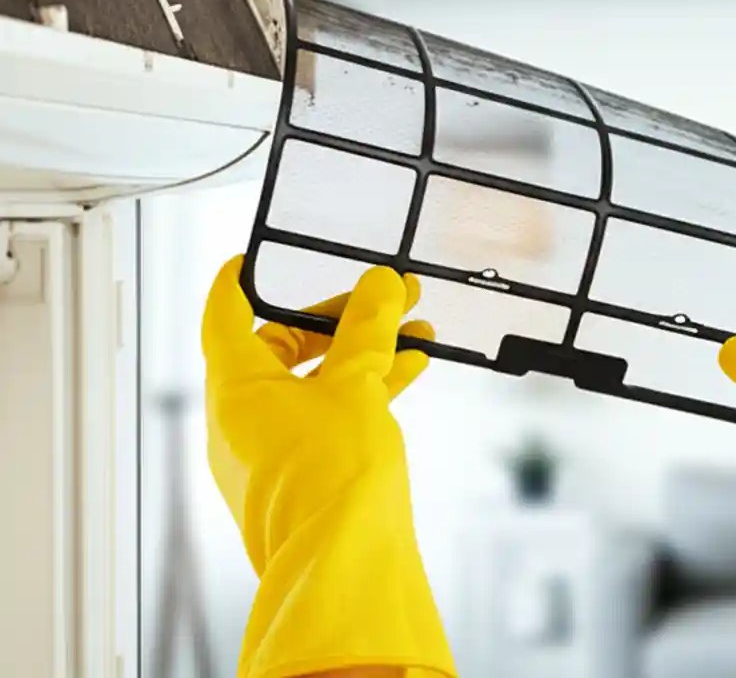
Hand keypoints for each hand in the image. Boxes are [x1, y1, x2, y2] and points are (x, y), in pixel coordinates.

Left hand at [203, 256, 453, 677]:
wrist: (346, 566)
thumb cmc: (333, 478)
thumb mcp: (356, 386)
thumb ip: (368, 330)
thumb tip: (382, 285)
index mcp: (234, 389)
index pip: (225, 317)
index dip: (240, 283)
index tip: (254, 260)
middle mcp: (242, 420)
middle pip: (282, 349)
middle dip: (340, 319)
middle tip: (386, 296)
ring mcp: (271, 452)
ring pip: (315, 384)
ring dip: (365, 355)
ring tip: (418, 331)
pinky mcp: (303, 477)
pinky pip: (329, 418)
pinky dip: (364, 393)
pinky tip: (411, 372)